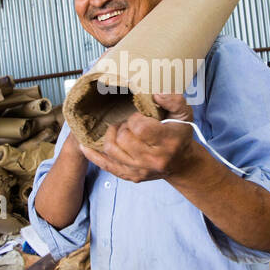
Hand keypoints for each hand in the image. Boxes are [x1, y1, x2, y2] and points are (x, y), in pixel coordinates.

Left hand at [78, 93, 198, 181]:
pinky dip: (93, 154)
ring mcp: (140, 170)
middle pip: (123, 138)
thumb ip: (174, 99)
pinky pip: (106, 165)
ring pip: (111, 149)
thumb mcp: (184, 114)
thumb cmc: (180, 134)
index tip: (141, 116)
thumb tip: (155, 93)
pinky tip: (85, 144)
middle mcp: (153, 160)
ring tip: (121, 130)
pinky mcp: (130, 176)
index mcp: (167, 142)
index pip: (140, 127)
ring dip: (112, 135)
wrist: (181, 163)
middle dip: (124, 126)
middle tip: (131, 123)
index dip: (136, 118)